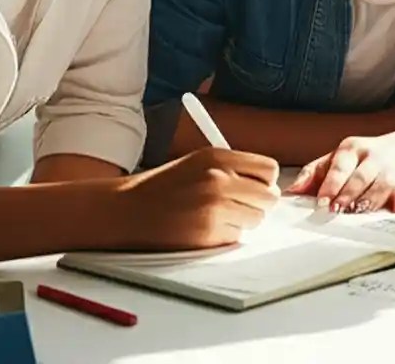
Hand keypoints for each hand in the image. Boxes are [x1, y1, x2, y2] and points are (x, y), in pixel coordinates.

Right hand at [117, 148, 279, 250]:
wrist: (125, 210)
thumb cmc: (162, 188)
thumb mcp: (198, 163)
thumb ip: (233, 169)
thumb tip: (270, 185)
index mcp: (218, 157)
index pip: (269, 169)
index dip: (264, 182)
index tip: (254, 188)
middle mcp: (219, 179)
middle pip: (269, 197)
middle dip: (257, 204)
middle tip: (237, 207)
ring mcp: (214, 207)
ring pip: (256, 219)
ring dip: (241, 221)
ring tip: (214, 217)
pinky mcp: (207, 233)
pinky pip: (236, 237)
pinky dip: (224, 236)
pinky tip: (202, 229)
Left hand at [287, 130, 394, 213]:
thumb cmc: (366, 158)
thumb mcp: (340, 158)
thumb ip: (315, 173)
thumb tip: (291, 192)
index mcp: (351, 149)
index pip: (339, 167)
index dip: (331, 185)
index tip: (322, 201)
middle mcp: (372, 156)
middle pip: (359, 178)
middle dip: (348, 195)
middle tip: (336, 210)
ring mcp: (392, 169)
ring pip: (380, 186)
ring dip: (369, 201)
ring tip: (358, 213)